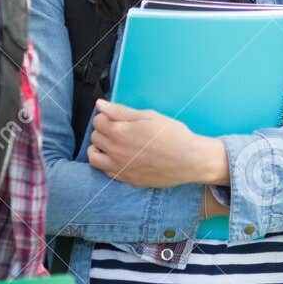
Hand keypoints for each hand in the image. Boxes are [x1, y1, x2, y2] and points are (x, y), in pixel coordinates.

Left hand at [86, 99, 228, 188]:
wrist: (189, 160)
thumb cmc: (173, 136)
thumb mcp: (149, 116)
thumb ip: (121, 111)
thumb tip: (101, 105)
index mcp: (120, 132)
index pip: (98, 120)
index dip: (106, 115)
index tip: (115, 116)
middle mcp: (115, 150)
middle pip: (95, 136)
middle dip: (103, 129)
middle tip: (118, 128)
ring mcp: (119, 167)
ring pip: (93, 156)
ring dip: (98, 147)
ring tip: (112, 143)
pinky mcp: (125, 178)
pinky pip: (104, 171)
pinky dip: (106, 163)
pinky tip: (117, 157)